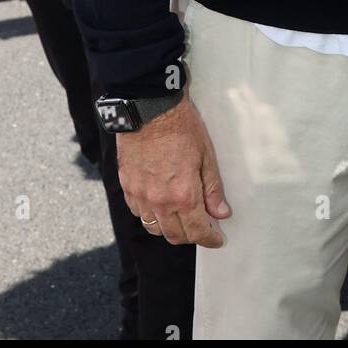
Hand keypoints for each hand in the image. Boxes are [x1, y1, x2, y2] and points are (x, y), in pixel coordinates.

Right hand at [117, 94, 230, 247]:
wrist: (149, 109)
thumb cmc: (181, 128)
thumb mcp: (206, 155)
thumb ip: (212, 189)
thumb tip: (221, 213)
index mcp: (183, 196)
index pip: (197, 232)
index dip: (209, 239)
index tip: (216, 239)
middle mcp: (160, 202)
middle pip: (175, 235)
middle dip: (191, 236)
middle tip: (201, 228)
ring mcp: (140, 196)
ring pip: (154, 227)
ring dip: (169, 228)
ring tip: (180, 218)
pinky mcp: (127, 186)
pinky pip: (138, 212)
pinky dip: (150, 215)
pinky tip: (159, 204)